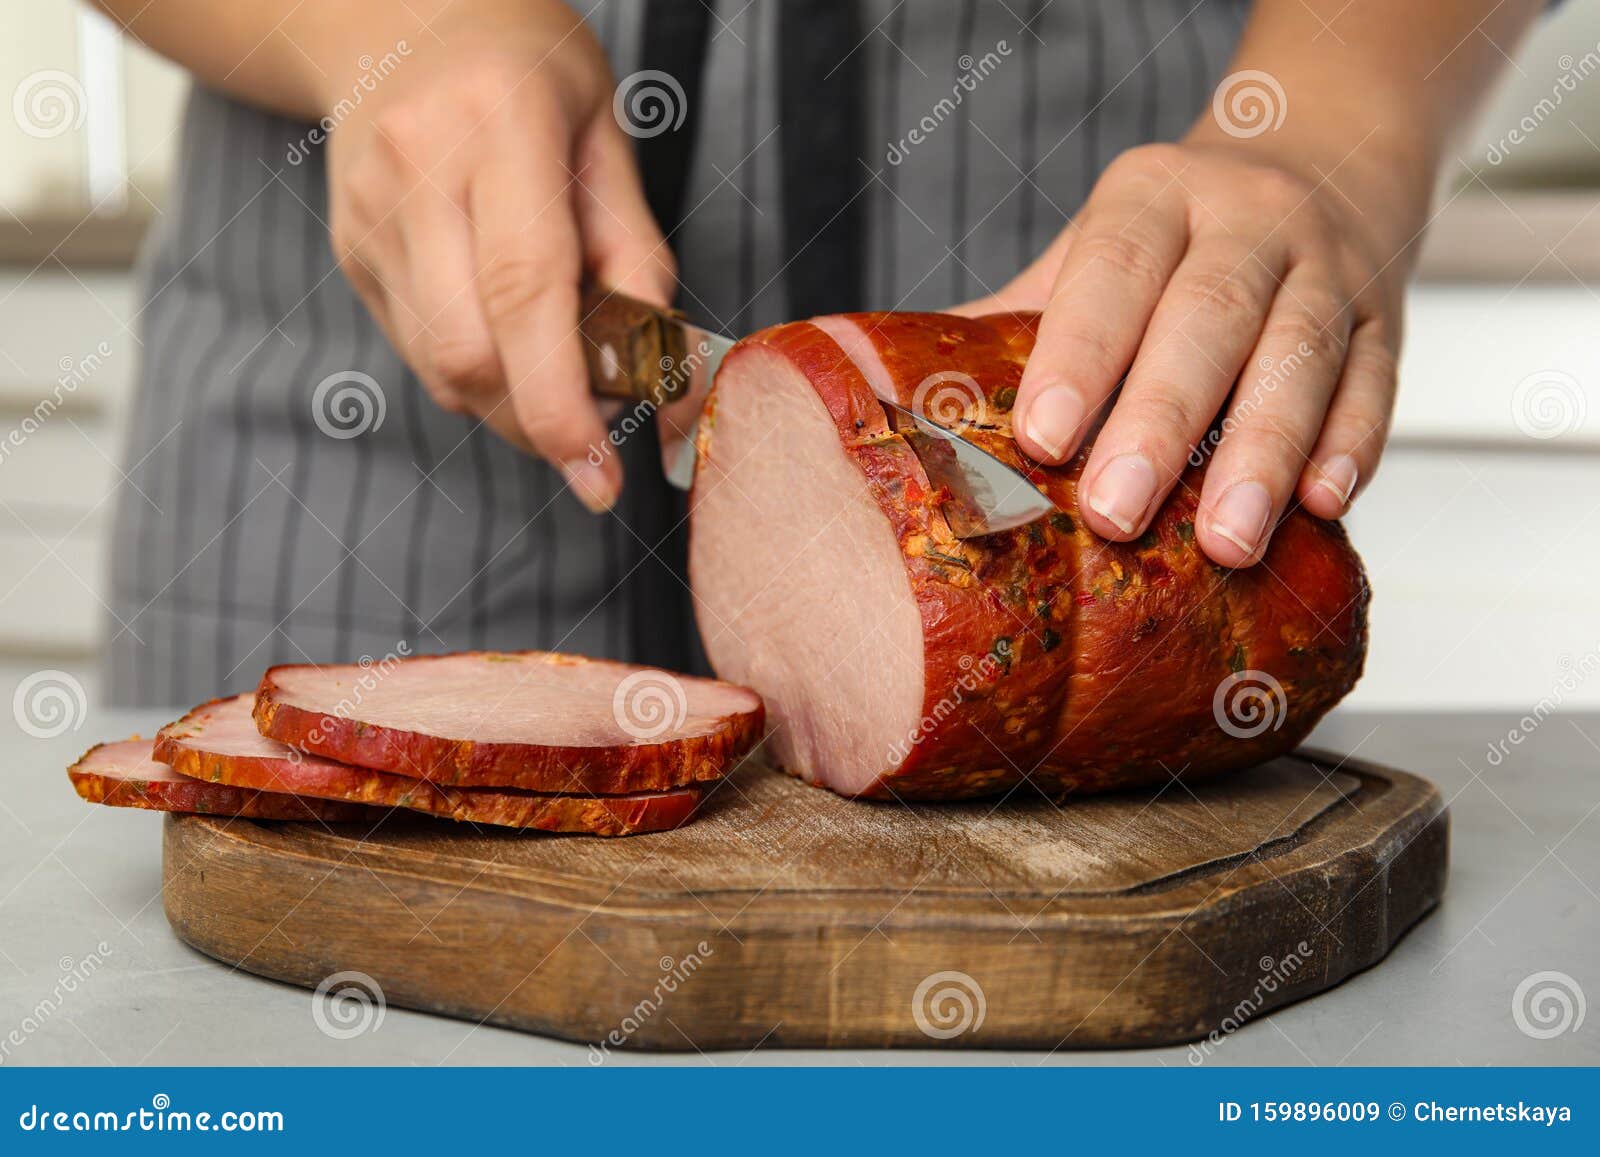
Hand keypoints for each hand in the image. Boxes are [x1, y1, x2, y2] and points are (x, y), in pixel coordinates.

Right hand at [325, 0, 672, 510]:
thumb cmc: (527, 72)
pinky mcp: (351, 251)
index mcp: (497, 125)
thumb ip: (638, 255)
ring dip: (510, 407)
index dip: (561, 397)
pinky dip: (476, 374)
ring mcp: (371, 216)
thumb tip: (670, 376)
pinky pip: (419, 351)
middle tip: (594, 440)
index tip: (599, 469)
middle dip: (538, 422)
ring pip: (440, 369)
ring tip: (559, 381)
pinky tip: (508, 340)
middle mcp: (417, 170)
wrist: (396, 19)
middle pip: (471, 353)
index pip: (523, 288)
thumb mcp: (608, 134)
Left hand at [954, 135, 1418, 566]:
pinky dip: (1349, 446)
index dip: (1079, 353)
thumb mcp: (1093, 253)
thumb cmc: (1173, 241)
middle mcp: (1246, 220)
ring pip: (1300, 357)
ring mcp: (1327, 267)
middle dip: (1160, 420)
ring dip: (1264, 455)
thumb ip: (1015, 323)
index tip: (1043, 438)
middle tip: (1117, 512)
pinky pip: (1375, 384)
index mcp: (1152, 198)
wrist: (1318, 164)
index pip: (1113, 271)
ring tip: (1225, 542)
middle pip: (1208, 319)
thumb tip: (897, 411)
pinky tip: (1321, 508)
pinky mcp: (1389, 319)